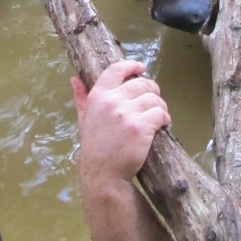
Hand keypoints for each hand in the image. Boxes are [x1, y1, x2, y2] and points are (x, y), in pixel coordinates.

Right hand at [72, 60, 169, 182]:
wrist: (103, 175)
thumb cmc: (94, 147)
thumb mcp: (84, 119)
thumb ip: (81, 98)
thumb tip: (74, 78)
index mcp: (98, 96)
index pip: (116, 70)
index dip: (131, 66)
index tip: (141, 68)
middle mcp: (112, 101)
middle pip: (141, 84)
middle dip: (152, 91)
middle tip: (154, 102)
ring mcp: (127, 114)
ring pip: (154, 99)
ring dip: (160, 106)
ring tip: (159, 115)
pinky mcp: (141, 127)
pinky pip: (160, 114)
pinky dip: (165, 118)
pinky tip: (163, 124)